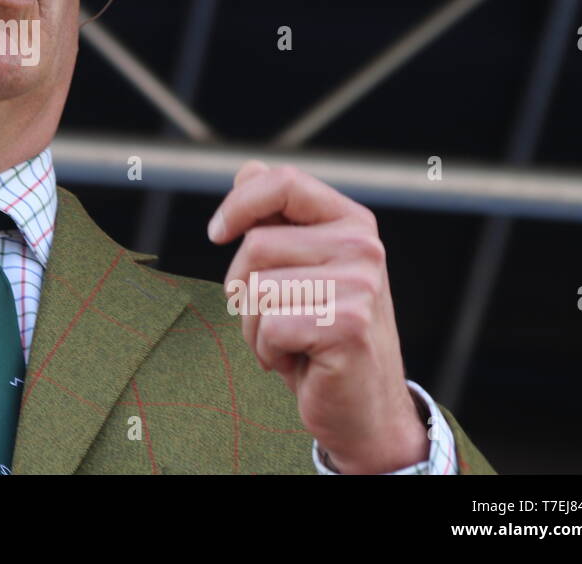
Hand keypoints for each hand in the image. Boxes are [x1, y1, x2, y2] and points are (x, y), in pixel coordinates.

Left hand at [209, 160, 428, 473]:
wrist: (364, 411)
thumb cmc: (319, 336)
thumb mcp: (299, 270)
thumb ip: (277, 221)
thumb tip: (246, 170)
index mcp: (351, 222)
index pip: (283, 180)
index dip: (239, 203)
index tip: (218, 233)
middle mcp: (363, 246)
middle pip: (256, 244)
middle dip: (243, 288)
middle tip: (274, 318)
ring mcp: (360, 285)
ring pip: (257, 288)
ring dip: (255, 326)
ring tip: (290, 342)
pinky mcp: (347, 325)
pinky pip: (269, 327)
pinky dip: (268, 352)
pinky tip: (300, 362)